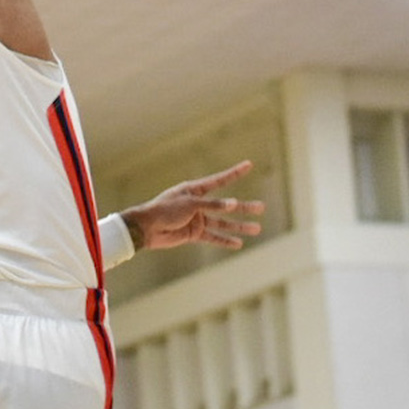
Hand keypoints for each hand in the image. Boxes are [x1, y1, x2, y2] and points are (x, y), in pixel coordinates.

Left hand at [120, 161, 264, 251]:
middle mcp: (198, 204)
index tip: (249, 165)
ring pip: (223, 223)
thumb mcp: (190, 204)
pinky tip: (238, 243)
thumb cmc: (164, 210)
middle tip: (262, 207)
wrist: (146, 229)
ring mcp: (197, 219)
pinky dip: (224, 240)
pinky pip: (213, 237)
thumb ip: (212, 205)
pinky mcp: (193, 233)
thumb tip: (233, 205)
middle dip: (244, 207)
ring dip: (239, 227)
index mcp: (195, 190)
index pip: (219, 180)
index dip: (235, 173)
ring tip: (257, 229)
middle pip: (226, 205)